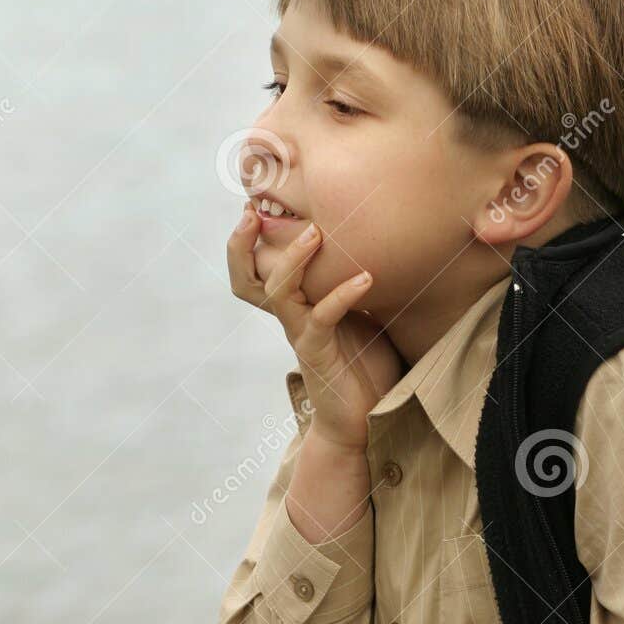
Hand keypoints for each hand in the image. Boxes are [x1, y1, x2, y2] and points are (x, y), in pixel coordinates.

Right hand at [226, 201, 404, 452]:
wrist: (365, 418)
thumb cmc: (367, 366)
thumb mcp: (364, 313)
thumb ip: (357, 281)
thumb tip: (381, 241)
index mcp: (296, 304)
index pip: (257, 268)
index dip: (247, 239)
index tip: (254, 205)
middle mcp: (290, 317)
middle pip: (246, 278)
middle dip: (242, 244)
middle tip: (251, 212)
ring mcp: (301, 334)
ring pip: (278, 291)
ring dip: (294, 259)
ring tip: (316, 233)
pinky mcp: (318, 354)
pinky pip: (322, 317)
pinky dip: (342, 294)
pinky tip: (366, 278)